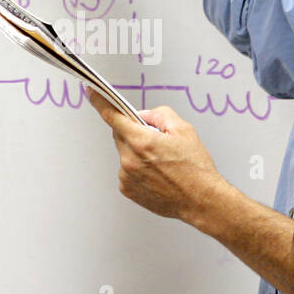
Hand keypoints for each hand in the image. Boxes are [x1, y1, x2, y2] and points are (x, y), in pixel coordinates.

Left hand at [86, 89, 226, 224]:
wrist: (200, 200)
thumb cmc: (196, 169)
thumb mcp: (184, 130)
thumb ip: (159, 115)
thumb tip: (144, 116)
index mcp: (142, 141)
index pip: (113, 116)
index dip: (100, 102)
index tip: (92, 93)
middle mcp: (130, 160)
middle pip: (120, 135)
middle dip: (134, 132)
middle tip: (156, 140)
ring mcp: (127, 176)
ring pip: (124, 153)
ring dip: (136, 152)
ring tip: (161, 163)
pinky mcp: (127, 190)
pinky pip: (126, 170)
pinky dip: (137, 168)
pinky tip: (156, 174)